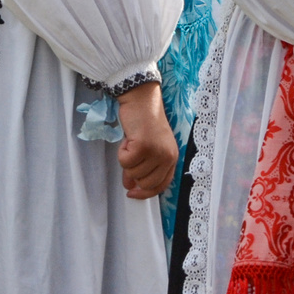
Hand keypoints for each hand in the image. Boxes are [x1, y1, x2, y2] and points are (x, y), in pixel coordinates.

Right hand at [117, 82, 178, 199]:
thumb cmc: (145, 122)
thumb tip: (131, 186)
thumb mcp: (149, 148)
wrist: (142, 100)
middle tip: (131, 155)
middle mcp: (167, 156)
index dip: (145, 193)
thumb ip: (142, 168)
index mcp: (172, 157)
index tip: (133, 193)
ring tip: (133, 142)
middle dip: (133, 172)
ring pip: (133, 173)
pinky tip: (129, 139)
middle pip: (145, 182)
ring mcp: (156, 152)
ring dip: (127, 159)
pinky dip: (122, 152)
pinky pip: (124, 162)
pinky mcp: (143, 146)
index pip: (161, 185)